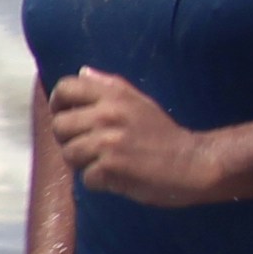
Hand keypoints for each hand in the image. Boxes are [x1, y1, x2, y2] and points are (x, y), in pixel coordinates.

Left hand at [47, 68, 222, 206]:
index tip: (66, 115)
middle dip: (70, 140)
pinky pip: (85, 177)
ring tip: (109, 161)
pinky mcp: (111, 166)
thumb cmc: (163, 135)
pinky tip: (120, 175)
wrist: (194, 163)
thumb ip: (109, 86)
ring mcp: (108, 140)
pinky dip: (100, 182)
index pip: (65, 88)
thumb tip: (82, 72)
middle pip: (59, 126)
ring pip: (68, 154)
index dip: (58, 103)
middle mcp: (108, 114)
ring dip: (84, 163)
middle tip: (94, 147)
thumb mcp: (140, 102)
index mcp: (114, 95)